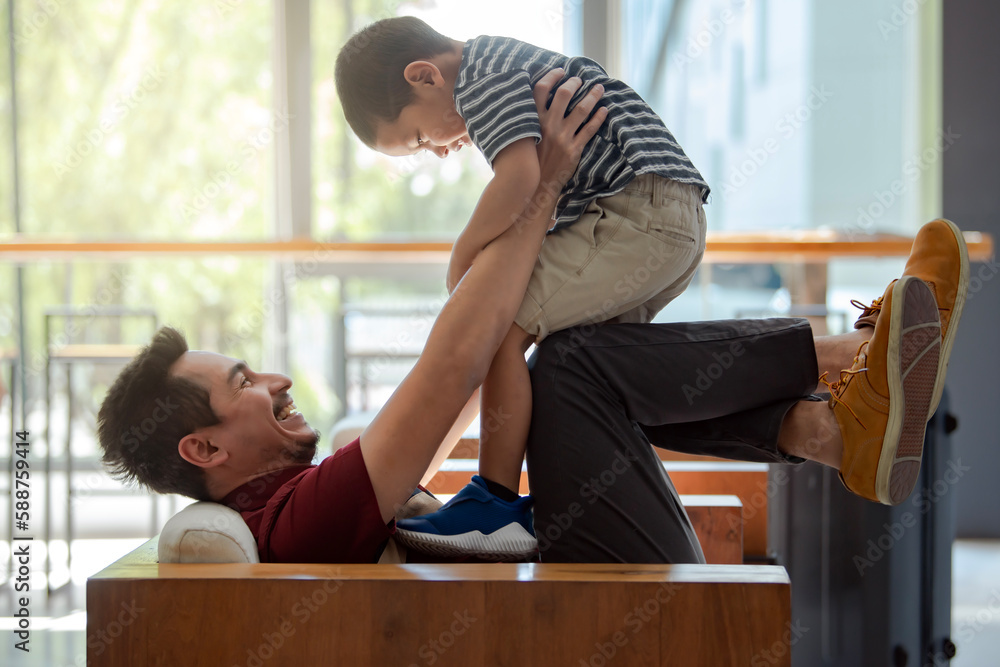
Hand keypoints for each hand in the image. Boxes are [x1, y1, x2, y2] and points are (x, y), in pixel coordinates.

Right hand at [532, 69, 607, 190]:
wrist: (536, 185)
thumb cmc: (527, 161)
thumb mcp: (521, 138)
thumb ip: (526, 120)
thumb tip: (527, 102)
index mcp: (533, 120)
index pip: (540, 89)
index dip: (551, 76)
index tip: (560, 71)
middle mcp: (548, 125)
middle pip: (564, 94)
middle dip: (574, 82)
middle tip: (579, 79)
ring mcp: (563, 137)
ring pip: (581, 110)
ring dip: (592, 96)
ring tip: (599, 88)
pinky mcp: (574, 150)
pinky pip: (589, 130)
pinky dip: (598, 118)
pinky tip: (604, 110)